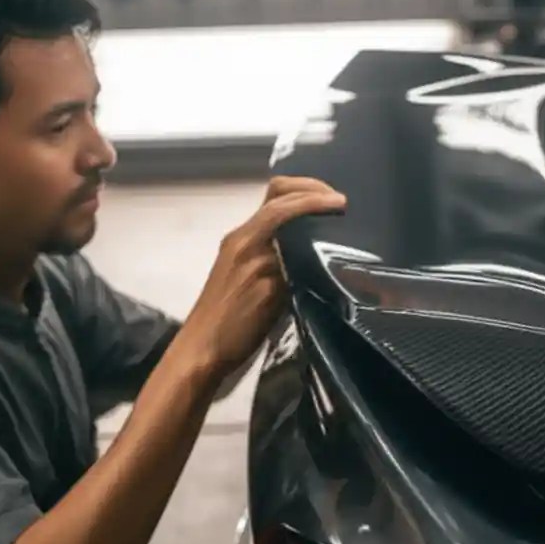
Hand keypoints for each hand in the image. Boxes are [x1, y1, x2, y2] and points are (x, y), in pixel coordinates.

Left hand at [184, 176, 345, 374]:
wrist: (202, 353)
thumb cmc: (233, 330)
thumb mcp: (269, 299)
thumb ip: (290, 268)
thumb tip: (317, 250)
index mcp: (247, 241)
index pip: (283, 203)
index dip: (315, 198)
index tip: (342, 205)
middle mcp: (243, 237)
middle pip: (277, 195)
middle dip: (308, 190)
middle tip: (337, 203)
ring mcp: (240, 248)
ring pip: (275, 211)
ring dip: (302, 206)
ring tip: (331, 218)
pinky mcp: (242, 263)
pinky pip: (271, 231)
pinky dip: (294, 226)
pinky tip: (312, 244)